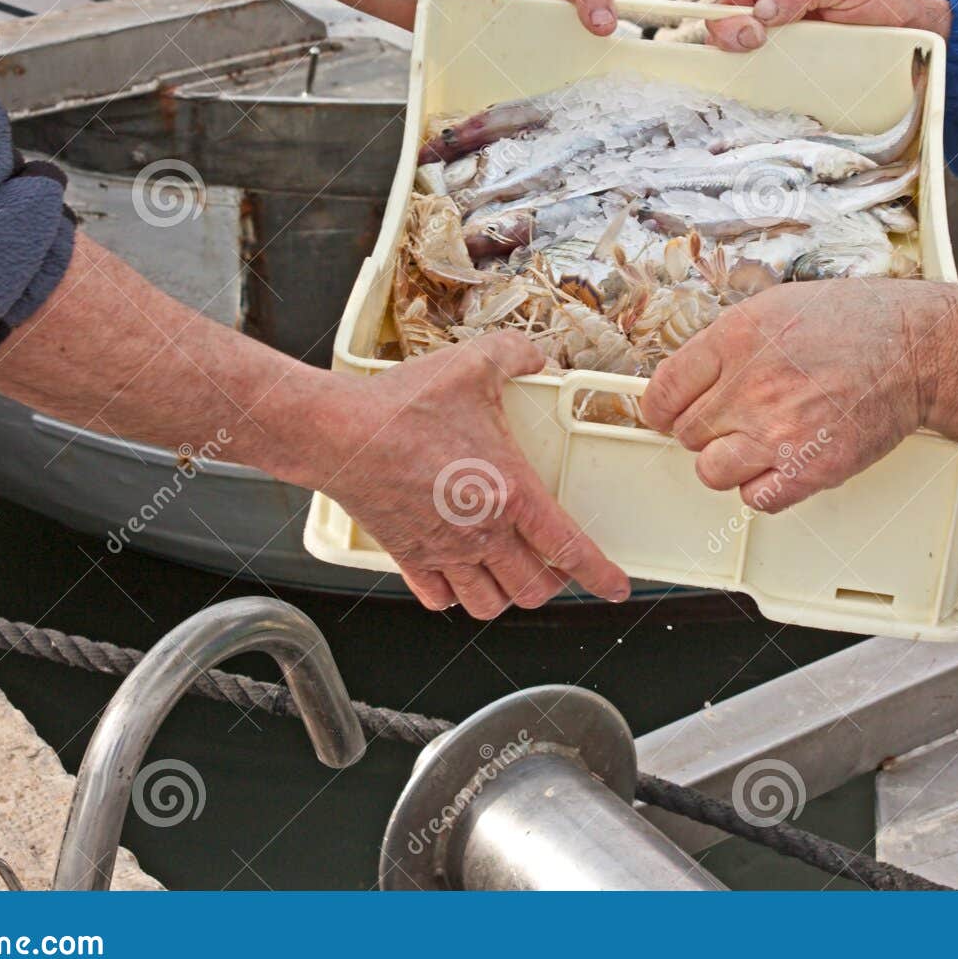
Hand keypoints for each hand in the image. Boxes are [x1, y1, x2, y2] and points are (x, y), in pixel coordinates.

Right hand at [323, 332, 629, 617]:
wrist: (340, 433)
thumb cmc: (403, 406)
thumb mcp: (472, 365)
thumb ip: (514, 356)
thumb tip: (535, 357)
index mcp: (511, 493)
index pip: (570, 548)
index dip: (601, 574)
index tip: (617, 586)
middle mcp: (481, 533)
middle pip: (532, 589)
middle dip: (551, 584)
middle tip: (555, 568)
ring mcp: (443, 551)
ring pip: (489, 602)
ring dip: (506, 594)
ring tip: (510, 575)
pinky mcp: (407, 556)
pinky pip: (440, 597)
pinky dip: (455, 594)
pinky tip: (458, 575)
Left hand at [640, 280, 952, 511]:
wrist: (916, 349)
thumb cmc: (853, 324)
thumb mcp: (773, 308)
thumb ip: (723, 345)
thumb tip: (684, 379)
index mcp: (735, 339)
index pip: (661, 393)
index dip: (661, 408)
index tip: (669, 413)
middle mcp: (751, 387)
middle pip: (685, 434)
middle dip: (703, 429)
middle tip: (733, 418)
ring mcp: (779, 432)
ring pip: (711, 472)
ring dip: (727, 461)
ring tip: (755, 442)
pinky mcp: (809, 469)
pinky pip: (756, 498)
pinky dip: (763, 487)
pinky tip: (780, 462)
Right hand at [698, 0, 950, 52]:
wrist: (909, 38)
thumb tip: (762, 9)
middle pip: (723, 6)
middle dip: (726, 19)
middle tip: (753, 36)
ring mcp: (775, 34)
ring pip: (731, 39)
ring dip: (733, 45)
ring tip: (759, 50)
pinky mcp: (784, 65)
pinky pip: (754, 68)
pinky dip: (748, 71)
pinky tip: (760, 72)